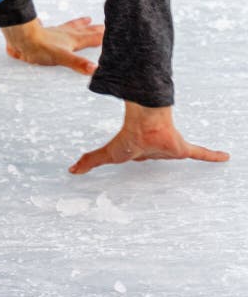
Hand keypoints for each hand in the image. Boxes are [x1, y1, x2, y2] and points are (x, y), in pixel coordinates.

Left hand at [1, 17, 103, 74]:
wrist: (21, 38)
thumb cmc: (40, 48)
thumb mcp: (62, 57)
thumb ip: (78, 63)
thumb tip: (95, 69)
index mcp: (73, 40)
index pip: (92, 38)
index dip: (103, 37)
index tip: (115, 33)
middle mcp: (66, 35)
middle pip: (85, 31)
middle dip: (95, 30)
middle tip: (105, 26)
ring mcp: (55, 33)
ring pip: (72, 27)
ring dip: (81, 24)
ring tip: (87, 19)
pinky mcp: (44, 33)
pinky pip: (56, 28)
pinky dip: (61, 25)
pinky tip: (55, 25)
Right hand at [69, 102, 229, 173]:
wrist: (144, 126)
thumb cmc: (127, 138)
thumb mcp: (106, 155)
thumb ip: (90, 161)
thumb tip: (71, 170)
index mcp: (139, 152)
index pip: (140, 157)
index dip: (138, 157)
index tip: (137, 157)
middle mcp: (155, 150)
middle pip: (160, 155)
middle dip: (160, 155)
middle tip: (161, 156)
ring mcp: (170, 149)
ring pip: (180, 153)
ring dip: (186, 154)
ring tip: (197, 158)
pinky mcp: (183, 148)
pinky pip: (200, 153)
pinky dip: (212, 155)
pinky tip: (226, 157)